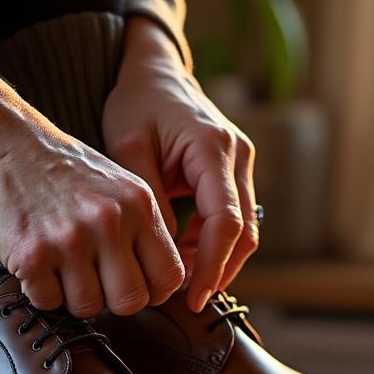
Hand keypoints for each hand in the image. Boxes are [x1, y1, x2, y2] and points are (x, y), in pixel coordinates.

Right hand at [0, 121, 184, 317]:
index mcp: (140, 206)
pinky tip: (37, 264)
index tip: (136, 284)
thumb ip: (144, 229)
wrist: (0, 142)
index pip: (169, 276)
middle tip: (95, 280)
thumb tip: (159, 280)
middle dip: (113, 299)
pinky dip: (42, 291)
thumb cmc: (60, 168)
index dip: (154, 290)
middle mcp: (110, 222)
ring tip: (62, 266)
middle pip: (131, 301)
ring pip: (89, 307)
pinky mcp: (32, 254)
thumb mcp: (119, 187)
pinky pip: (49, 301)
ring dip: (74, 295)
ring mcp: (71, 239)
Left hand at [103, 16, 257, 311]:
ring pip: (246, 229)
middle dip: (219, 270)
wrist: (155, 72)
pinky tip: (184, 254)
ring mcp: (242, 164)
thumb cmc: (137, 104)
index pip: (227, 221)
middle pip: (245, 232)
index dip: (211, 264)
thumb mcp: (127, 147)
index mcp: (214, 148)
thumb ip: (147, 198)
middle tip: (188, 300)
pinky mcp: (235, 172)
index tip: (191, 295)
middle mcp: (239, 156)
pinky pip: (234, 217)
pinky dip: (213, 241)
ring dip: (217, 259)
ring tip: (182, 282)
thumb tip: (162, 250)